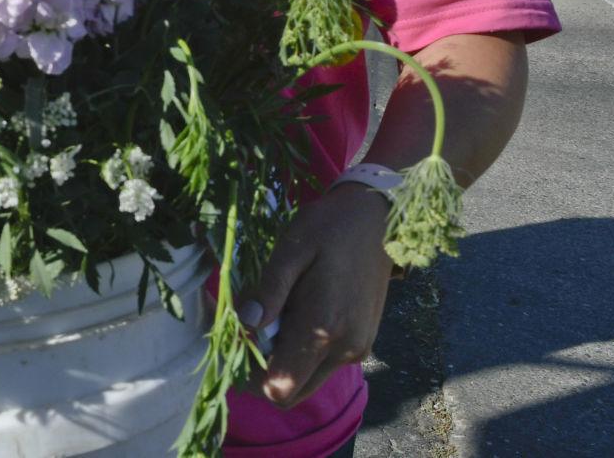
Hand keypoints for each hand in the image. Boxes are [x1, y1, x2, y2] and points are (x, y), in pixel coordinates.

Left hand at [240, 186, 393, 408]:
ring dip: (283, 362)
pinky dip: (302, 353)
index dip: (249, 376)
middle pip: (292, 393)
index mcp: (323, 327)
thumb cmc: (328, 229)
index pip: (280, 386)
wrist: (376, 220)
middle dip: (263, 373)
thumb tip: (245, 323)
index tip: (236, 345)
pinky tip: (295, 315)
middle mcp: (344, 349)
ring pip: (307, 381)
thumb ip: (268, 290)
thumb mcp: (290, 249)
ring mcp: (357, 349)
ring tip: (273, 317)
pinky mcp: (363, 344)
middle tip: (249, 333)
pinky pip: (323, 366)